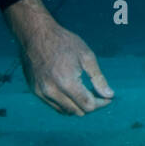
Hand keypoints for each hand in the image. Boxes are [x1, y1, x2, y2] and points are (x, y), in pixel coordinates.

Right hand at [5, 0, 114, 115]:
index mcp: (66, 82)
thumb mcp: (87, 56)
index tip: (107, 98)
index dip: (101, 103)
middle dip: (91, 106)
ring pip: (66, 111)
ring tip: (85, 93)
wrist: (35, 34)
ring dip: (78, 106)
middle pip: (78, 111)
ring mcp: (41, 92)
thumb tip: (109, 95)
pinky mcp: (35, 91)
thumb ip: (98, 78)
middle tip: (97, 94)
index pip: (88, 105)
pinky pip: (54, 106)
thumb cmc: (64, 42)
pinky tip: (72, 92)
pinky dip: (65, 103)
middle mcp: (52, 91)